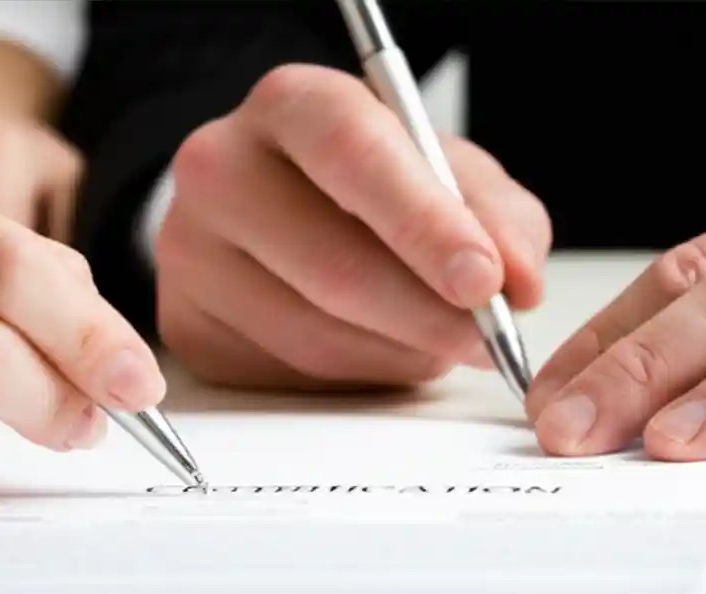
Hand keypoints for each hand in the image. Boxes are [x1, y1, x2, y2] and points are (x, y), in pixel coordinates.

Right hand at [155, 64, 550, 388]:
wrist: (271, 210)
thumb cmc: (371, 186)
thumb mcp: (447, 173)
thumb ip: (497, 216)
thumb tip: (518, 284)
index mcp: (292, 105)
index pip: (354, 153)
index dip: (425, 223)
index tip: (485, 280)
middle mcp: (220, 168)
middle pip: (332, 263)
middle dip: (429, 315)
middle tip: (488, 340)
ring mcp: (190, 253)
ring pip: (316, 334)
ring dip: (402, 353)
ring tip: (440, 340)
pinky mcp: (187, 326)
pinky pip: (291, 376)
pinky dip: (360, 376)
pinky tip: (382, 350)